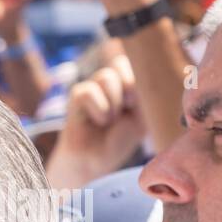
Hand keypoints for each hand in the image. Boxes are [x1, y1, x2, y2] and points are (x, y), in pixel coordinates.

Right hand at [49, 56, 146, 183]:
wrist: (96, 161)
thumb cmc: (120, 140)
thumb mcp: (143, 115)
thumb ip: (144, 93)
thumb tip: (144, 73)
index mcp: (129, 82)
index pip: (137, 60)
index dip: (141, 75)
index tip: (144, 99)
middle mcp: (110, 81)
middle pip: (120, 63)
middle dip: (129, 87)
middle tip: (128, 107)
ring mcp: (92, 87)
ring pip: (106, 77)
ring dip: (114, 102)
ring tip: (111, 120)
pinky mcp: (77, 96)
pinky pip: (89, 92)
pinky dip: (99, 109)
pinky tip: (98, 122)